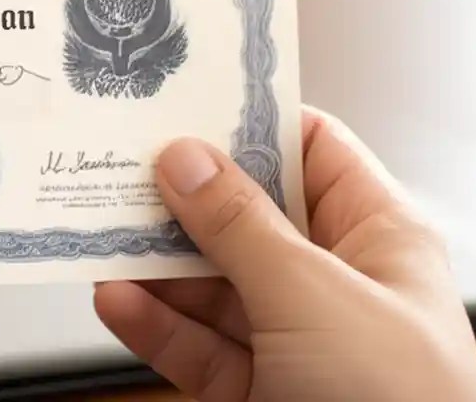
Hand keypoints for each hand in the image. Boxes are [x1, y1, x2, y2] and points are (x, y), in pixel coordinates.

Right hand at [94, 106, 475, 400]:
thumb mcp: (315, 297)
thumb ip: (241, 227)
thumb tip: (185, 159)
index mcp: (378, 239)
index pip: (309, 152)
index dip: (248, 123)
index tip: (180, 102)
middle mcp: (334, 284)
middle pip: (244, 218)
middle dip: (181, 197)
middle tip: (115, 166)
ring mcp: (292, 342)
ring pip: (209, 284)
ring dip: (153, 263)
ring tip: (97, 232)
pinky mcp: (255, 392)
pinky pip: (194, 345)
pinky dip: (153, 323)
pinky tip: (116, 299)